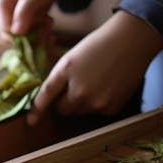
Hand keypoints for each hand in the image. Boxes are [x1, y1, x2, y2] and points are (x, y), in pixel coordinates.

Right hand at [0, 0, 80, 35]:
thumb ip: (24, 12)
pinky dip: (41, 33)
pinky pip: (29, 37)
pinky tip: (49, 23)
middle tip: (49, 24)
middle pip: (14, 38)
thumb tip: (15, 33)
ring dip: (39, 35)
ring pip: (23, 40)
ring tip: (50, 21)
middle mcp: (2, 15)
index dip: (24, 35)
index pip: (5, 32)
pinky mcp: (22, 22)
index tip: (43, 25)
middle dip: (33, 35)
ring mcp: (12, 19)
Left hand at [26, 11, 162, 124]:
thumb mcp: (71, 58)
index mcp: (66, 73)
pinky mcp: (111, 108)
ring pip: (79, 111)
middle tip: (74, 86)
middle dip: (62, 102)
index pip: (46, 96)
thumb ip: (57, 78)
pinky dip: (96, 104)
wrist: (132, 41)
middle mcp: (80, 92)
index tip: (30, 122)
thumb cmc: (98, 45)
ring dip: (79, 103)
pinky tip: (106, 86)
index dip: (36, 110)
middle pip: (62, 109)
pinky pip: (96, 112)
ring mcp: (97, 103)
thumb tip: (48, 97)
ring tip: (94, 81)